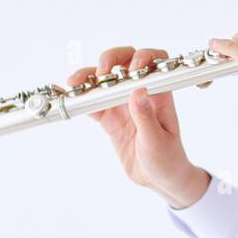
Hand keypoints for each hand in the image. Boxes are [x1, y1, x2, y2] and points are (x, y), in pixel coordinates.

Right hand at [64, 46, 210, 207]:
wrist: (158, 179)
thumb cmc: (167, 159)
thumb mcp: (158, 140)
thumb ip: (146, 117)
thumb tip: (138, 91)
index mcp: (159, 94)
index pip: (154, 62)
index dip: (143, 57)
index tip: (131, 70)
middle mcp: (140, 94)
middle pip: (125, 62)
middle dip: (111, 59)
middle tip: (102, 72)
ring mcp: (122, 104)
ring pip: (103, 80)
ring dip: (89, 77)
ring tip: (75, 83)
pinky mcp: (109, 118)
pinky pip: (92, 103)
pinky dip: (79, 99)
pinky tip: (70, 98)